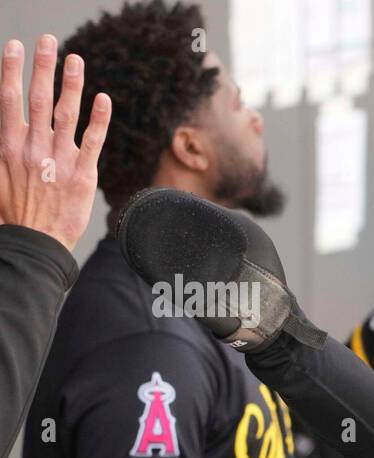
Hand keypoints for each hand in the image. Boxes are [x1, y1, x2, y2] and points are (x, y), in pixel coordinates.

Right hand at [0, 35, 110, 250]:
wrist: (36, 241)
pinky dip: (98, 120)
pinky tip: (103, 99)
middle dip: (43, 67)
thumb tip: (0, 121)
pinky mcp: (82, 175)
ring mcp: (58, 160)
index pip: (9, 100)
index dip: (11, 71)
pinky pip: (92, 142)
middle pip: (38, 99)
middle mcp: (32, 148)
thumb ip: (0, 147)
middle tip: (49, 40)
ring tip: (76, 60)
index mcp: (8, 146)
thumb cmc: (13, 210)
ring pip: (66, 115)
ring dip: (71, 84)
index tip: (14, 46)